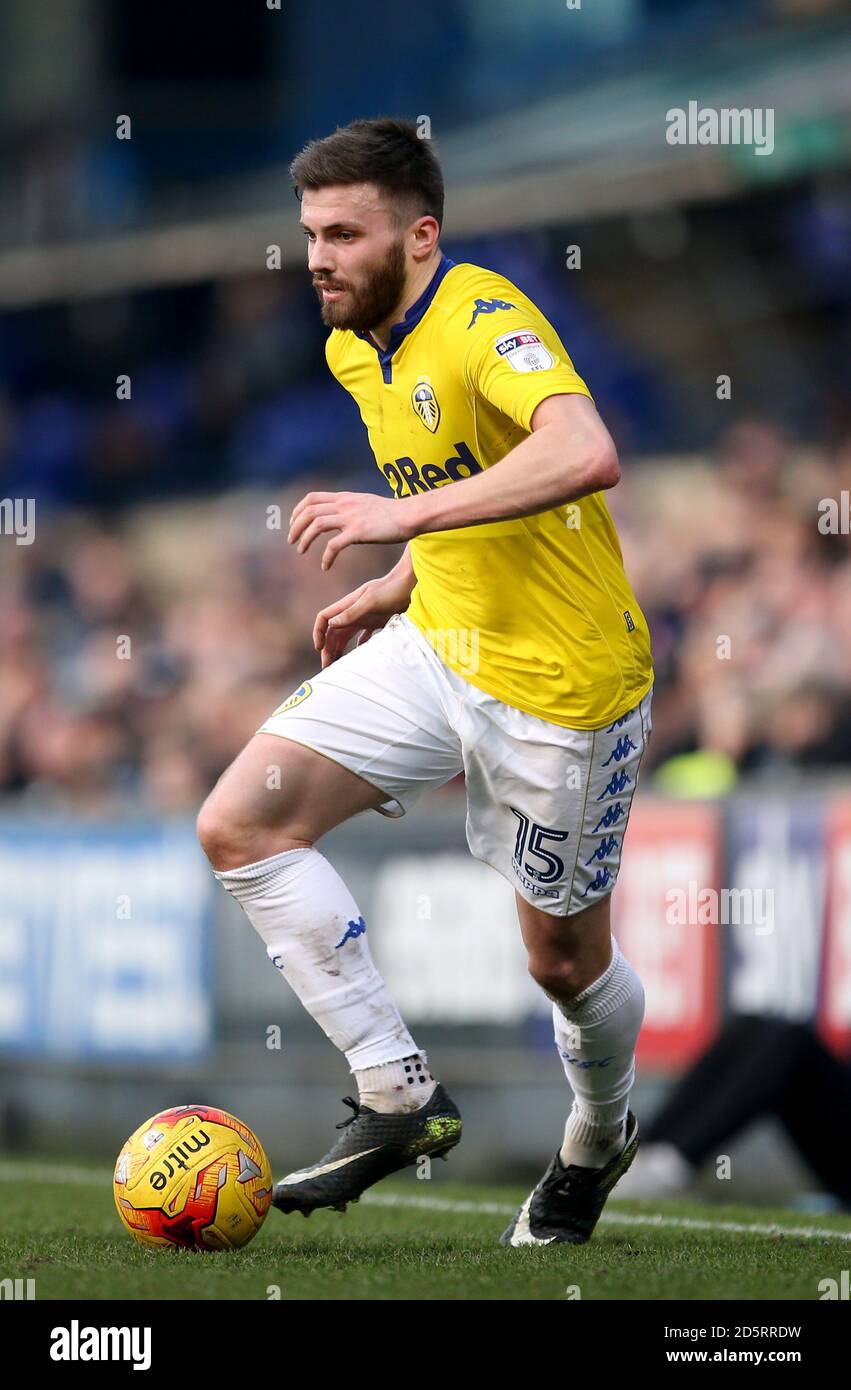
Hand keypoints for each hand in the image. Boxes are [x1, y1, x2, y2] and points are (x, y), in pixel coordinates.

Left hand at [288, 490, 412, 570]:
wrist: (410, 515)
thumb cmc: (394, 513)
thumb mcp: (368, 504)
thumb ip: (353, 507)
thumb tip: (345, 515)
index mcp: (345, 498)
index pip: (312, 498)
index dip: (298, 510)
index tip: (294, 523)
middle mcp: (345, 505)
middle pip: (309, 511)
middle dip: (296, 526)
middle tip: (292, 541)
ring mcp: (351, 517)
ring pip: (316, 525)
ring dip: (304, 539)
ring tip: (300, 551)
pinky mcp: (358, 532)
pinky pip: (334, 545)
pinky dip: (326, 557)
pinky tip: (326, 566)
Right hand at [313, 567, 415, 667]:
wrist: (410, 584)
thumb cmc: (391, 589)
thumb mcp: (371, 601)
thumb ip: (351, 613)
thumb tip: (332, 624)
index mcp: (347, 604)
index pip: (324, 618)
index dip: (318, 632)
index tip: (319, 648)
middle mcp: (353, 612)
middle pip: (333, 632)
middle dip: (328, 649)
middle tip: (328, 667)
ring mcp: (364, 618)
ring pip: (345, 637)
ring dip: (339, 650)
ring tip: (338, 666)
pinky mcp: (376, 623)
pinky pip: (362, 638)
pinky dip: (358, 649)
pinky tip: (358, 659)